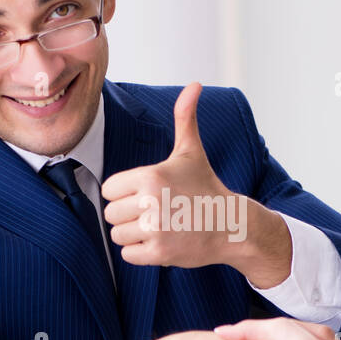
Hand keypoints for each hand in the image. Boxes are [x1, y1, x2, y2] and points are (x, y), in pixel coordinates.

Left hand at [101, 83, 291, 286]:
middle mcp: (150, 201)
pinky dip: (141, 252)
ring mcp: (155, 228)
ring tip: (158, 227)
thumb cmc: (205, 187)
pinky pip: (128, 255)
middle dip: (128, 216)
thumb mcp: (191, 152)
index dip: (125, 194)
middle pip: (110, 214)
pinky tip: (161, 242)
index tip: (147, 195)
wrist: (230, 225)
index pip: (110, 189)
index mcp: (150, 175)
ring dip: (133, 235)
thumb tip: (195, 84)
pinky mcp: (159, 252)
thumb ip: (185, 118)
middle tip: (154, 213)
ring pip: (118, 235)